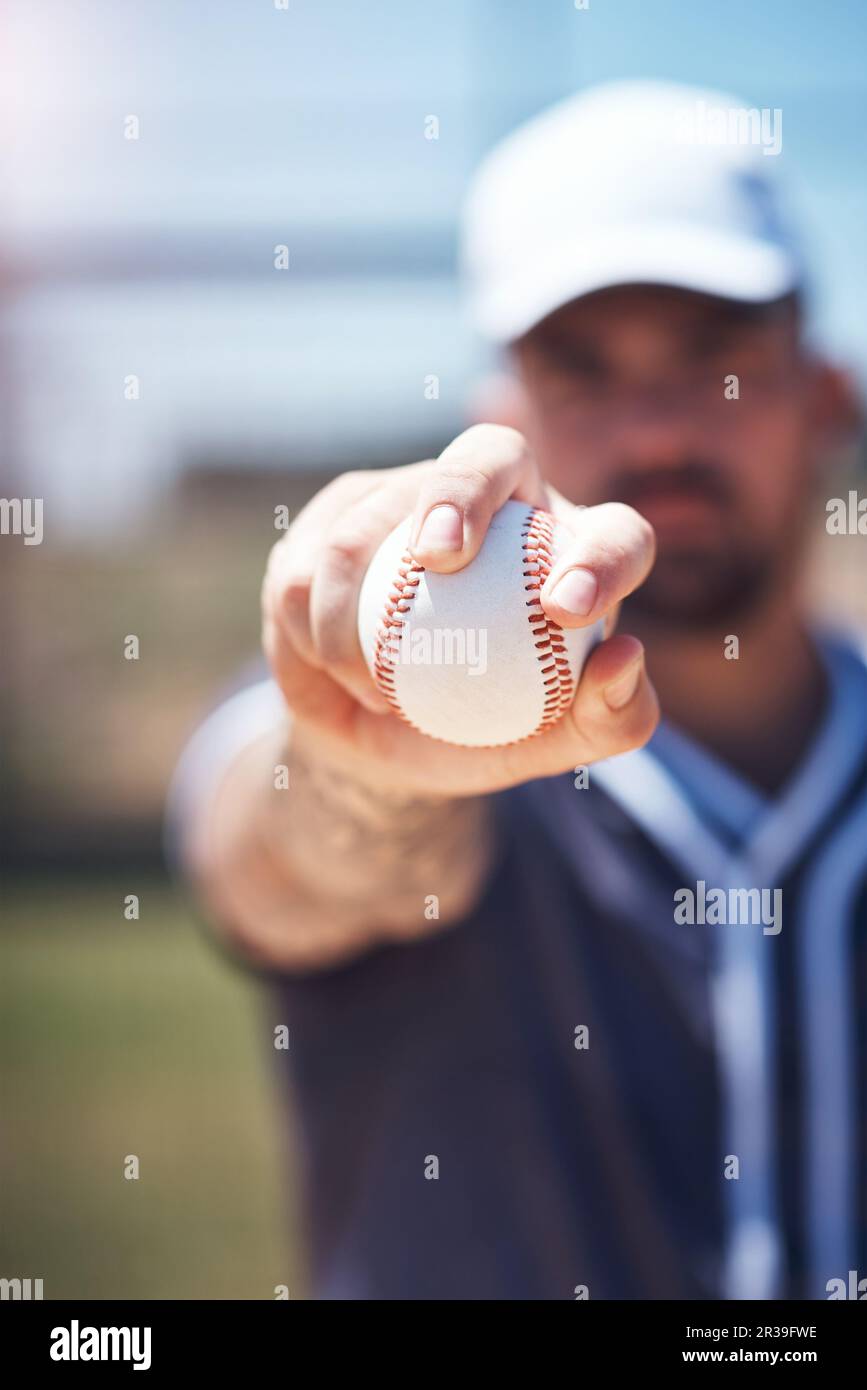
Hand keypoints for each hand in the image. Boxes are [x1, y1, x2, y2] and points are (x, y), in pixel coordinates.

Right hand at [261, 424, 657, 796]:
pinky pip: (307, 566)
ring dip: (354, 621)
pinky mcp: (338, 512)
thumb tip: (625, 659)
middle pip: (492, 450)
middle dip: (461, 491)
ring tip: (377, 692)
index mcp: (573, 547)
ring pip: (367, 526)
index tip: (565, 610)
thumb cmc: (479, 731)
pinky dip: (314, 632)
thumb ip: (609, 720)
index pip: (614, 533)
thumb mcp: (546, 746)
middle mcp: (501, 498)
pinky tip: (332, 668)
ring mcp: (411, 493)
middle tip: (438, 555)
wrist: (382, 737)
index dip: (601, 557)